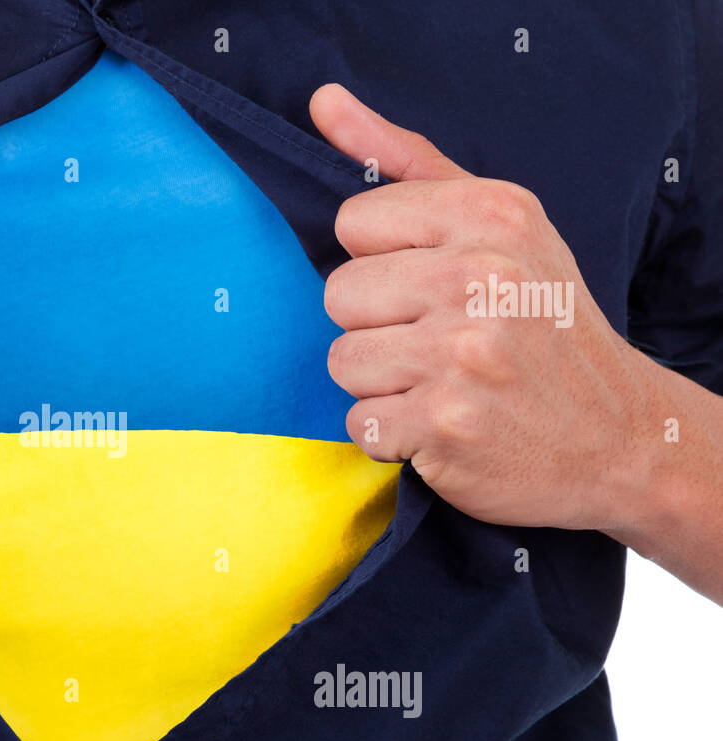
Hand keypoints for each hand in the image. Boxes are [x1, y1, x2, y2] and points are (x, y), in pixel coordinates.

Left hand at [309, 84, 654, 530]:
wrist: (615, 434)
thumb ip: (406, 162)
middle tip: (439, 342)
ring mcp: (462, 353)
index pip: (353, 221)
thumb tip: (324, 104)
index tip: (430, 284)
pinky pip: (360, 423)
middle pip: (338, 293)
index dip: (380, 260)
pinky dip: (392, 436)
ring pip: (342, 361)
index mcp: (492, 214)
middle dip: (376, 325)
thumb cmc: (542, 323)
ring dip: (380, 384)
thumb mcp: (498, 225)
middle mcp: (480, 277)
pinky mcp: (445, 423)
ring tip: (440, 384)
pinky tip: (441, 425)